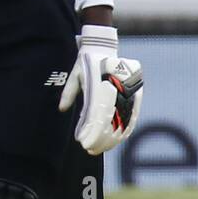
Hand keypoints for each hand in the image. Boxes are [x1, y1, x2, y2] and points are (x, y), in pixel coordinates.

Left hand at [58, 26, 144, 154]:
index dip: (91, 132)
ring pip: (123, 121)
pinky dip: (125, 130)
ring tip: (101, 149)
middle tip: (90, 150)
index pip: (97, 115)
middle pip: (111, 121)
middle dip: (101, 139)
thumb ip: (69, 92)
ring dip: (113, 138)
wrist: (105, 47)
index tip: (83, 143)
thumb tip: (61, 109)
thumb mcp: (74, 75)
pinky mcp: (136, 94)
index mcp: (102, 85)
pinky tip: (117, 140)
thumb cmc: (87, 62)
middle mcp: (117, 90)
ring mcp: (129, 93)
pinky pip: (133, 116)